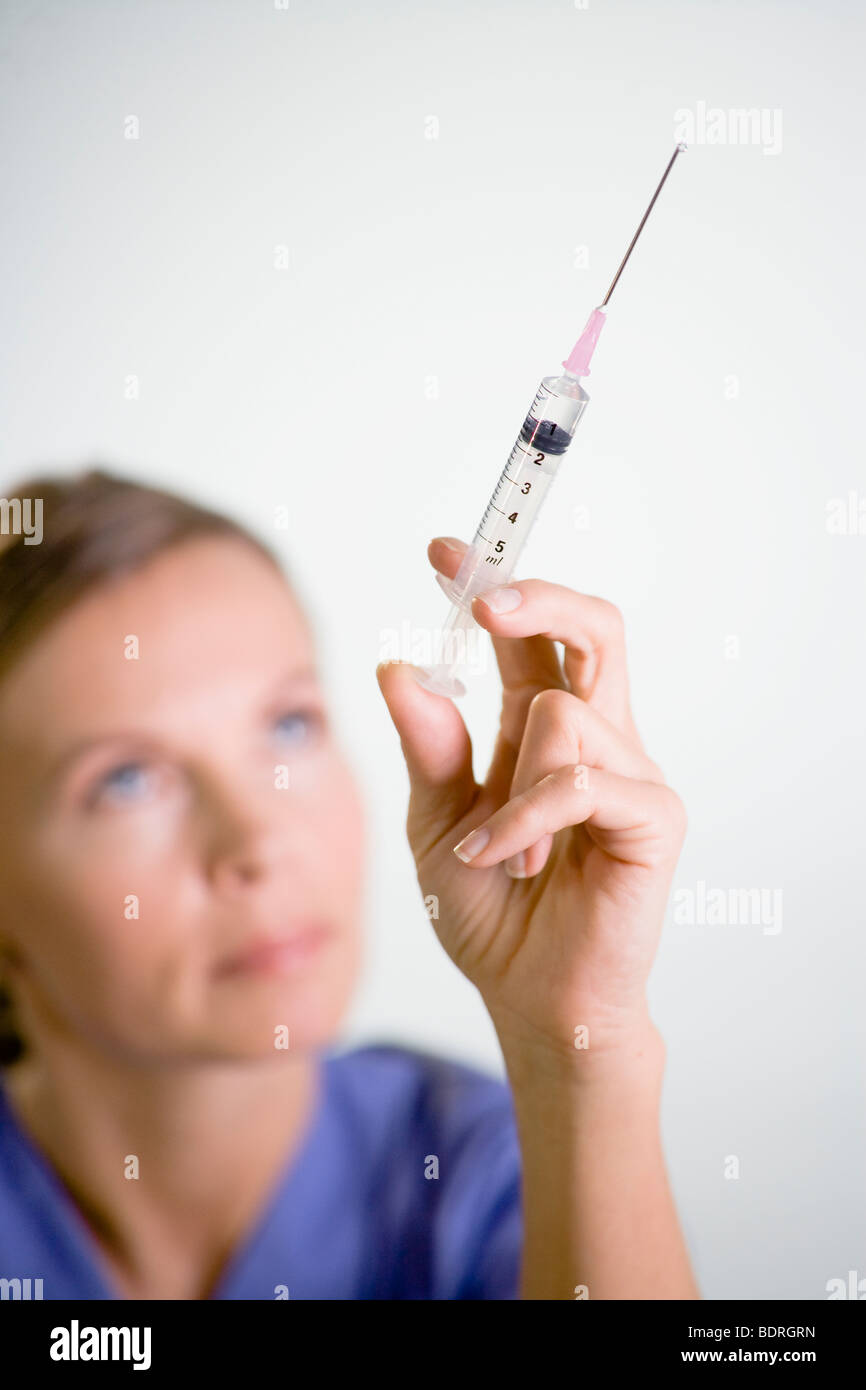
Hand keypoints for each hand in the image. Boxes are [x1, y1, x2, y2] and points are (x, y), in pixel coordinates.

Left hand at [376, 537, 686, 1061]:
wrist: (533, 998)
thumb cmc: (490, 911)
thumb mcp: (436, 823)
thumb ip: (429, 749)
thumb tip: (399, 667)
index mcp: (542, 731)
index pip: (530, 639)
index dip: (493, 586)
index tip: (442, 553)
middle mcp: (595, 738)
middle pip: (594, 628)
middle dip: (539, 598)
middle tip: (484, 602)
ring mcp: (630, 771)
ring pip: (559, 712)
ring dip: (507, 786)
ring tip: (493, 853)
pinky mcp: (653, 814)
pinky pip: (576, 781)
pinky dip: (523, 822)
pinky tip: (507, 863)